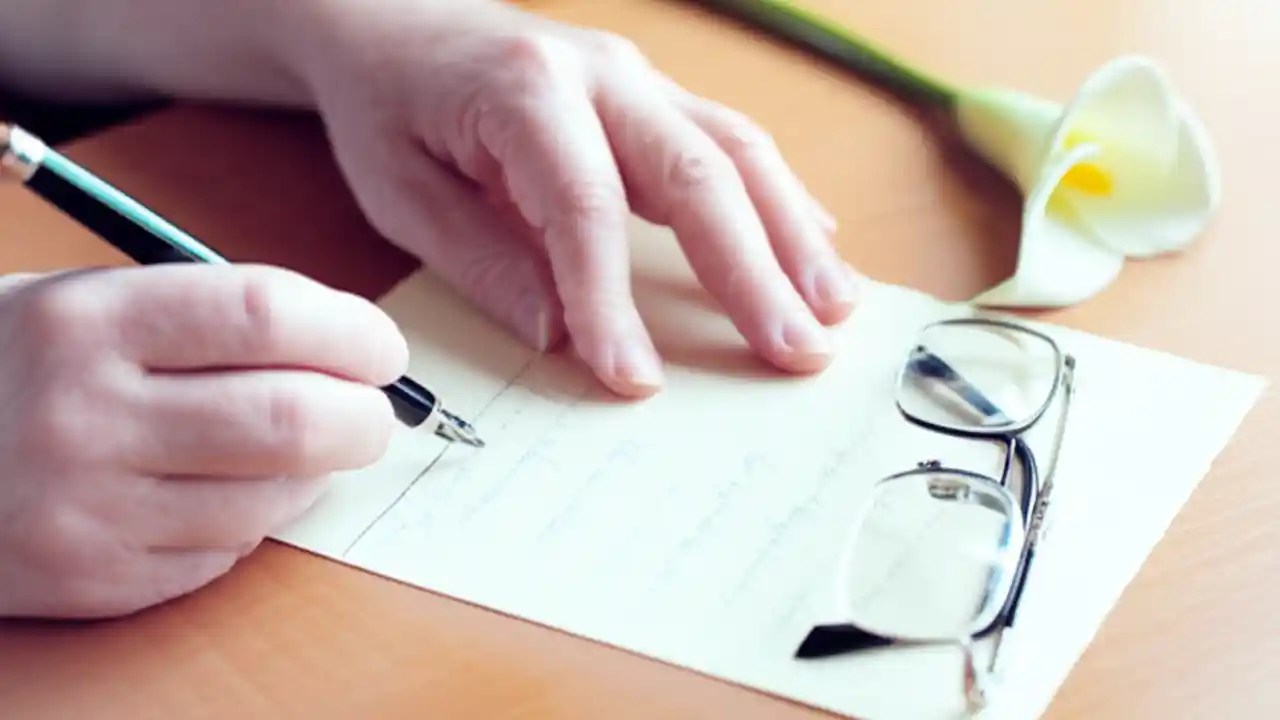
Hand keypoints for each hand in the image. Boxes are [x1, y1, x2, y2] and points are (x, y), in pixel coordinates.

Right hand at [0, 265, 406, 617]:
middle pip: (289, 421)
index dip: (351, 332)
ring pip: (272, 499)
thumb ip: (207, 316)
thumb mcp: (81, 304)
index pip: (265, 315)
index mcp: (86, 321)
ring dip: (315, 474)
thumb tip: (345, 349)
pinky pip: (225, 552)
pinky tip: (228, 491)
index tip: (382, 348)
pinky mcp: (94, 578)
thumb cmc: (16, 368)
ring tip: (301, 449)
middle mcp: (84, 415)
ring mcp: (87, 508)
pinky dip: (253, 519)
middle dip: (364, 418)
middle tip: (373, 413)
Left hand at [282, 0, 861, 397]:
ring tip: (836, 308)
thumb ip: (483, 261)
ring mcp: (638, 78)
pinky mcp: (655, 94)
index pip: (585, 206)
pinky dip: (779, 198)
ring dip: (793, 233)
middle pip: (697, 171)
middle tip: (799, 351)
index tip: (635, 379)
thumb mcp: (402, 193)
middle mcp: (599, 74)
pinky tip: (816, 245)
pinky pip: (731, 142)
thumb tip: (561, 336)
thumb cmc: (389, 109)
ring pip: (737, 150)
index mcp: (523, 92)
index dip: (614, 298)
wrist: (393, 22)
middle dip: (754, 269)